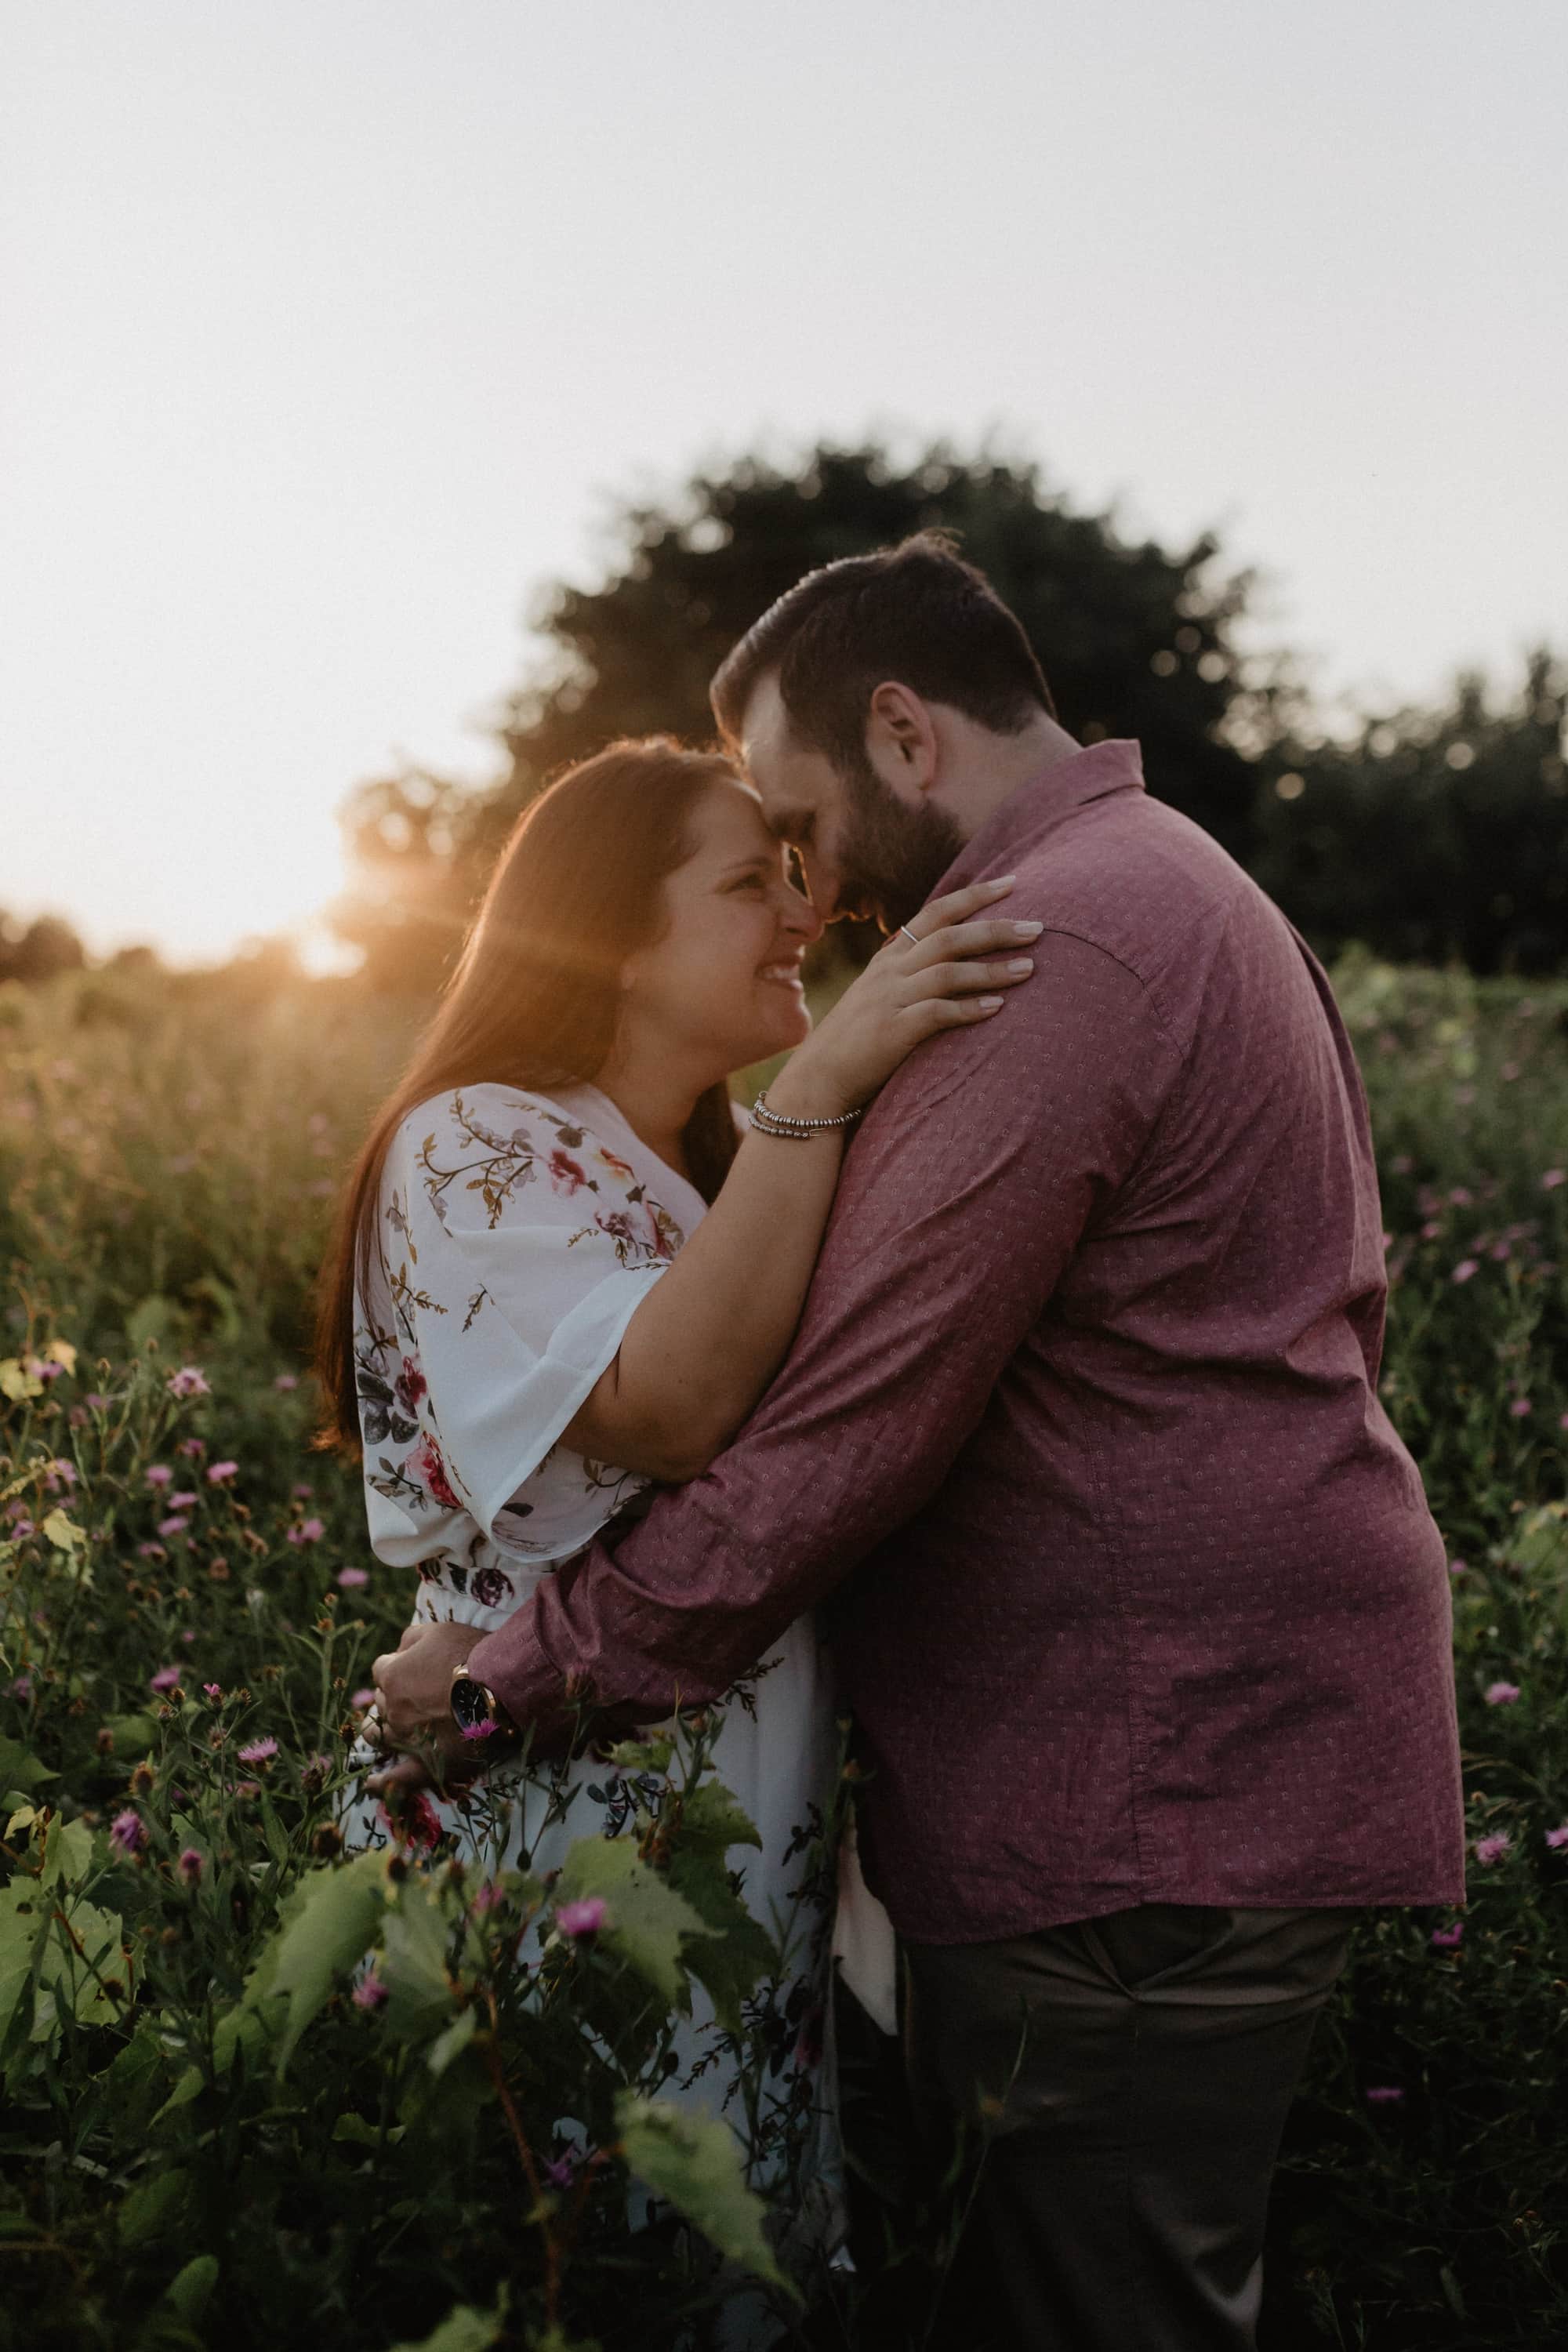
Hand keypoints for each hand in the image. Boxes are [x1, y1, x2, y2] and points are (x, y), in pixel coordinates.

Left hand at [364, 1619, 481, 1793]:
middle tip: (420, 1690)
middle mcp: (393, 1709)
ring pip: (380, 1735)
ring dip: (384, 1727)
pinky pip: (397, 1779)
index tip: (415, 1665)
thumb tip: (399, 1651)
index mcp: (392, 1675)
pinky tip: (371, 1784)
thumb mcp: (437, 1630)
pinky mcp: (425, 1762)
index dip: (398, 1666)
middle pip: (382, 1701)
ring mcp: (407, 1738)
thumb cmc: (471, 1654)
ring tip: (397, 1724)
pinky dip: (381, 1783)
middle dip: (395, 1694)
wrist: (501, 1687)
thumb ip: (410, 1639)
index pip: (382, 1670)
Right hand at [770, 877, 1039, 1118]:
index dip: (975, 895)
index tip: (1014, 882)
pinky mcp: (891, 1032)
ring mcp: (889, 1000)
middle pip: (948, 936)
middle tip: (1038, 927)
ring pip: (946, 972)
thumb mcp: (881, 993)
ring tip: (1030, 969)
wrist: (818, 1079)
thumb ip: (911, 970)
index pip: (936, 912)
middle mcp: (890, 972)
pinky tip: (998, 1008)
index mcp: (891, 957)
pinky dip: (968, 1009)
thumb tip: (953, 955)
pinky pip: (935, 1014)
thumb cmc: (858, 1038)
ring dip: (991, 969)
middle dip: (995, 928)